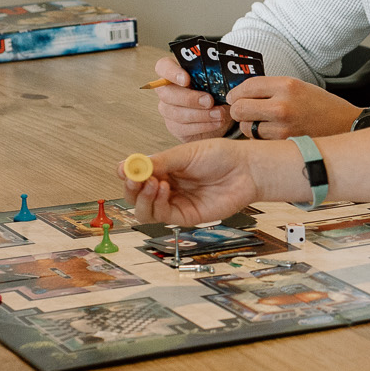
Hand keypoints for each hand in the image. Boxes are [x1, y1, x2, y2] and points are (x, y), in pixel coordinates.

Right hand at [120, 140, 269, 224]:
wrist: (246, 169)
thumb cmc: (221, 156)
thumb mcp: (186, 154)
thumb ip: (161, 161)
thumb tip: (135, 164)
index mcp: (164, 169)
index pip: (136, 174)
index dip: (126, 173)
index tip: (123, 168)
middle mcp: (166, 187)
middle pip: (135, 196)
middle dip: (131, 188)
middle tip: (134, 178)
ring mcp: (175, 203)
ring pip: (144, 210)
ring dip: (142, 198)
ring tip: (153, 183)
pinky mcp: (186, 216)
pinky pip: (162, 216)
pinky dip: (157, 204)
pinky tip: (164, 188)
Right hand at [151, 55, 232, 141]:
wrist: (220, 115)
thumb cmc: (216, 93)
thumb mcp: (218, 82)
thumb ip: (216, 77)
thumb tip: (224, 78)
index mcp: (175, 72)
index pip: (163, 67)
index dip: (171, 72)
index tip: (186, 79)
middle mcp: (167, 90)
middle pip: (167, 93)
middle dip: (190, 98)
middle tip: (209, 101)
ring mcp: (168, 109)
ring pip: (176, 113)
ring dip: (200, 114)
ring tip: (219, 113)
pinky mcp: (174, 126)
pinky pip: (183, 128)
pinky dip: (203, 126)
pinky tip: (216, 122)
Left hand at [226, 77, 358, 139]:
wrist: (345, 125)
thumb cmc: (321, 105)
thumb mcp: (297, 86)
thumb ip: (270, 88)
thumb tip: (241, 93)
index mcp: (286, 85)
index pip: (246, 86)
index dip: (235, 92)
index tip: (233, 97)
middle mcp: (282, 106)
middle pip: (239, 109)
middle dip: (239, 110)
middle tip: (246, 111)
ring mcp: (282, 128)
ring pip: (246, 128)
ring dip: (249, 127)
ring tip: (264, 124)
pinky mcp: (283, 145)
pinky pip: (258, 142)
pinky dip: (261, 139)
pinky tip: (273, 134)